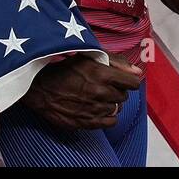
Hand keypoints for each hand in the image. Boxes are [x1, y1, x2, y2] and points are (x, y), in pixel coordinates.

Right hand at [21, 54, 142, 130]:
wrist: (40, 87)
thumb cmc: (64, 68)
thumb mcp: (89, 56)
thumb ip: (116, 62)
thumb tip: (138, 71)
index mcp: (102, 74)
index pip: (133, 83)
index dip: (128, 81)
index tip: (121, 80)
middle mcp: (100, 92)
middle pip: (124, 96)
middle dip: (117, 91)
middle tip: (103, 86)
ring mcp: (94, 109)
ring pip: (117, 109)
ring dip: (110, 103)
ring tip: (97, 97)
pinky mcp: (87, 122)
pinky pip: (110, 122)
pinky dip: (107, 116)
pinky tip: (97, 109)